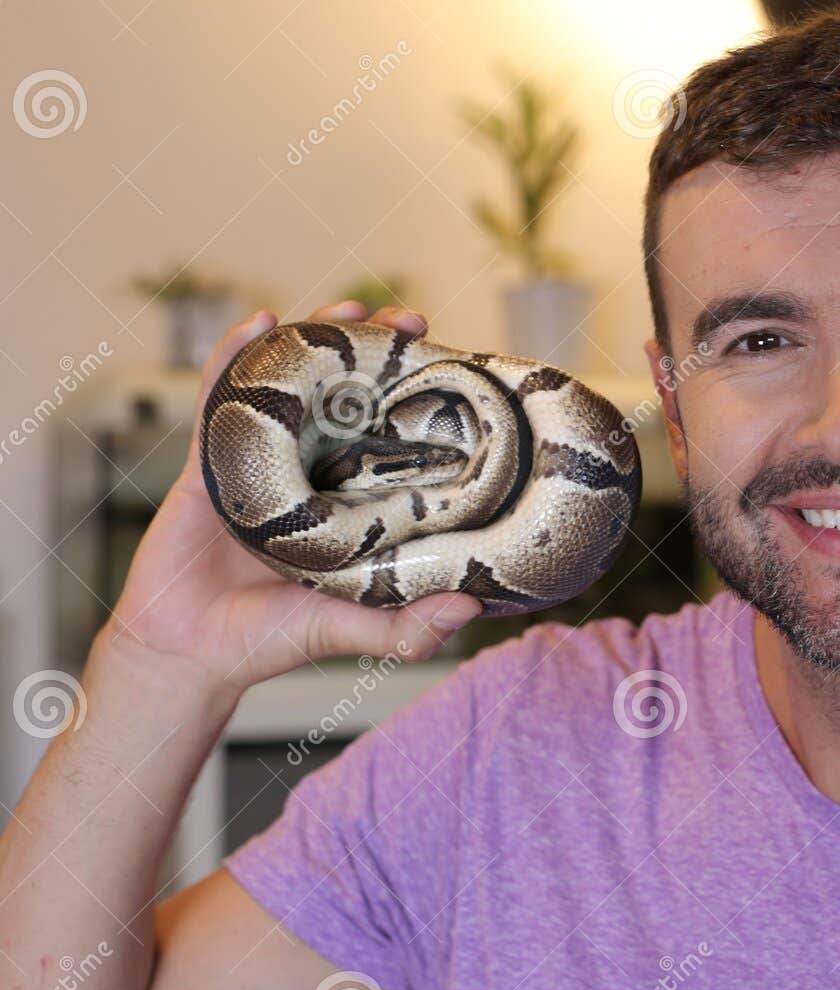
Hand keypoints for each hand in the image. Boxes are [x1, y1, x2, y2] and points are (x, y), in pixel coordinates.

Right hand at [102, 301, 480, 694]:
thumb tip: (470, 606)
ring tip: (349, 302)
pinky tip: (258, 321)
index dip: (414, 400)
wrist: (187, 655)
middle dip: (373, 352)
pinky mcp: (207, 463)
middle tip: (410, 320)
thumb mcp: (351, 628)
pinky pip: (219, 398)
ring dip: (315, 338)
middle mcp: (307, 476)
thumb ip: (407, 628)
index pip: (388, 437)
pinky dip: (233, 356)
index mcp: (345, 503)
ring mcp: (258, 464)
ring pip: (289, 386)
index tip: (449, 367)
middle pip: (344, 398)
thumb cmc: (267, 643)